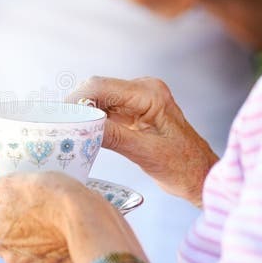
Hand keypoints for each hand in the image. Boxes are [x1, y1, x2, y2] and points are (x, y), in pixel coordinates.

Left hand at [0, 172, 114, 262]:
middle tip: (21, 195)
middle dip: (1, 216)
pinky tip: (62, 228)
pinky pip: (45, 255)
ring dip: (26, 229)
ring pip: (19, 244)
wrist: (93, 224)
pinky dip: (49, 242)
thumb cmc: (51, 198)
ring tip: (47, 210)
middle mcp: (7, 255)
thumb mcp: (10, 183)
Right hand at [69, 77, 217, 206]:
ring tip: (70, 133)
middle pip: (97, 90)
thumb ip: (113, 136)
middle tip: (61, 128)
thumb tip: (81, 126)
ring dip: (84, 114)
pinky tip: (85, 134)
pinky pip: (107, 110)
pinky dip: (94, 120)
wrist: (201, 175)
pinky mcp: (135, 110)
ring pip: (99, 100)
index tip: (60, 118)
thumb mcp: (145, 153)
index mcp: (150, 93)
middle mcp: (144, 89)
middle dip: (78, 107)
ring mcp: (139, 99)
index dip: (77, 100)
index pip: (101, 86)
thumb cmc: (182, 167)